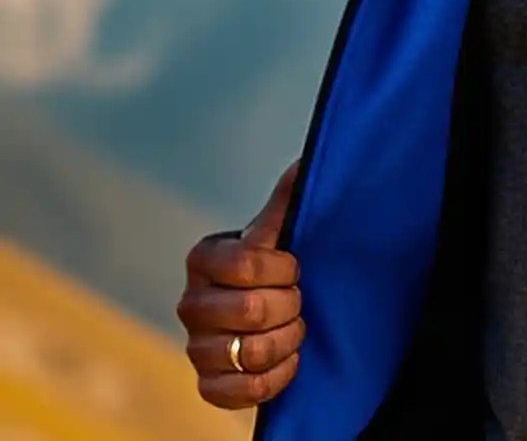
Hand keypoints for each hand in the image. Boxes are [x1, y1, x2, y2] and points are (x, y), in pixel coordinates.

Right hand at [177, 162, 303, 408]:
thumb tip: (307, 161)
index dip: (284, 270)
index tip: (295, 268)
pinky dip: (275, 378)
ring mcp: (195, 347)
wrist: (275, 315)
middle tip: (298, 300)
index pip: (248, 264)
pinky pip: (242, 392)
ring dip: (288, 341)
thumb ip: (291, 201)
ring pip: (250, 352)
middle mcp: (190, 303)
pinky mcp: (208, 384)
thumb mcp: (284, 233)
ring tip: (294, 329)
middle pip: (252, 310)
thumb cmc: (280, 267)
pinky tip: (287, 360)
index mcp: (205, 258)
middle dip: (291, 306)